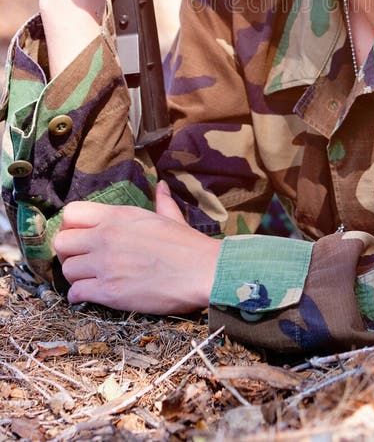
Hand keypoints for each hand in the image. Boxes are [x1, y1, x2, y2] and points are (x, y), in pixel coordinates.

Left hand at [54, 182, 220, 313]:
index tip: (81, 236)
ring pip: (66, 270)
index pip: (70, 213)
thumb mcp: (170, 217)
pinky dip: (80, 296)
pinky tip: (93, 295)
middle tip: (83, 260)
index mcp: (119, 216)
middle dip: (68, 253)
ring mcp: (105, 265)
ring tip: (90, 279)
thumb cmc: (188, 245)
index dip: (71, 226)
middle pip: (61, 242)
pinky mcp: (109, 292)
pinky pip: (75, 294)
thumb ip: (160, 201)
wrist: (202, 271)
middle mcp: (106, 237)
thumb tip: (161, 186)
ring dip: (75, 276)